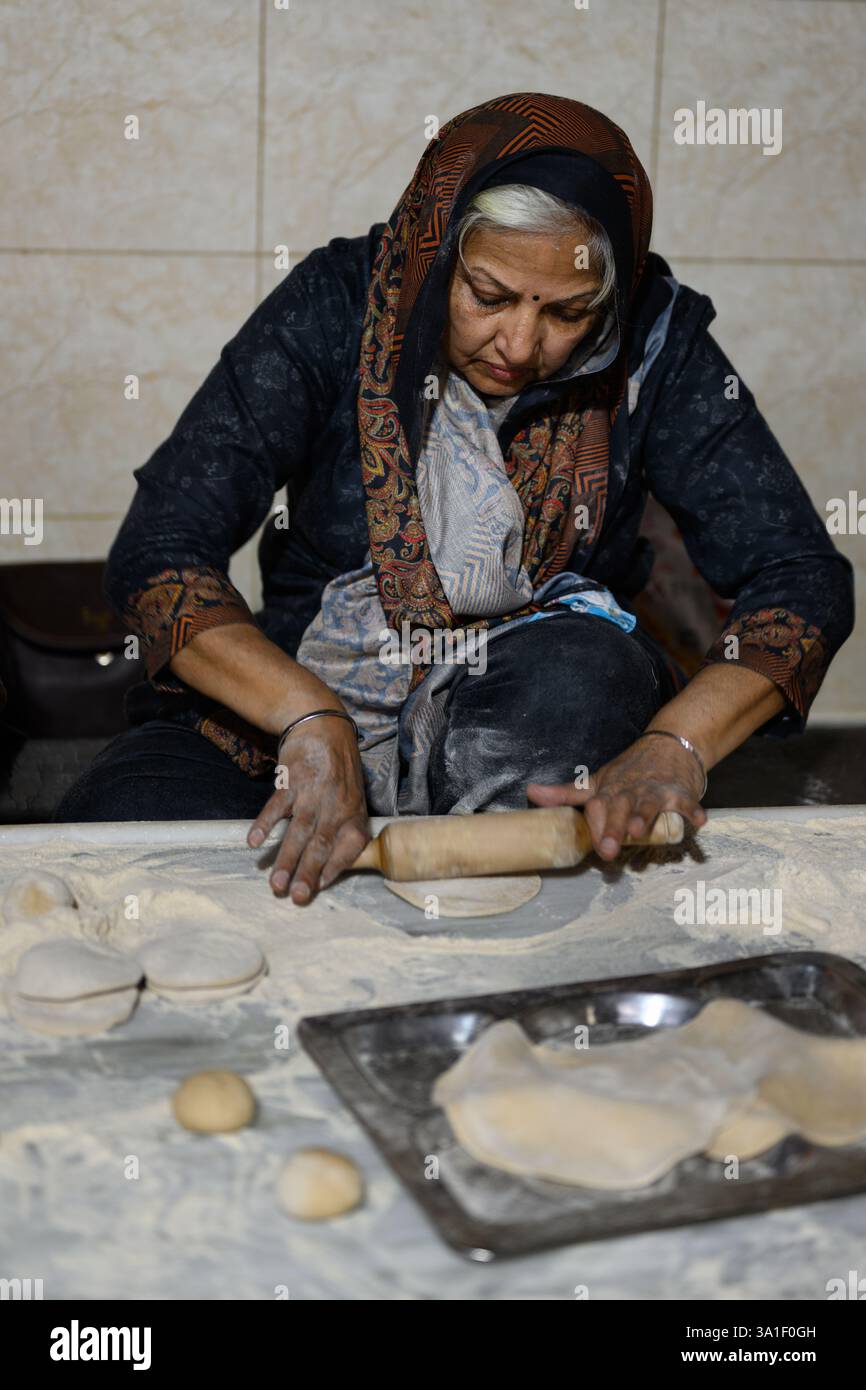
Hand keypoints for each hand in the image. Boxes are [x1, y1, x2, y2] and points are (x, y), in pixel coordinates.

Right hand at [247, 716, 368, 903]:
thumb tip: (331, 867)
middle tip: (295, 897)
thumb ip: (345, 828)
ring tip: (275, 884)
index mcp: (354, 812)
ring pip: (299, 831)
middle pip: (321, 844)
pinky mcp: (292, 780)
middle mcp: (336, 805)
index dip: (337, 867)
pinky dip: (265, 824)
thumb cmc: (339, 769)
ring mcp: (313, 792)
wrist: (324, 727)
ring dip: (286, 859)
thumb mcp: (353, 797)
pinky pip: (277, 806)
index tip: (320, 887)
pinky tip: (254, 843)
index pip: (351, 845)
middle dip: (308, 873)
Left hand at [527, 734, 706, 860]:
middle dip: (612, 828)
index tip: (593, 846)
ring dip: (644, 817)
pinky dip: (693, 811)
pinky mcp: (680, 791)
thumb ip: (566, 792)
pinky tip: (698, 822)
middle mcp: (630, 791)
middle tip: (607, 850)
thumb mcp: (596, 781)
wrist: (669, 744)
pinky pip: (687, 802)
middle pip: (618, 809)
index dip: (593, 826)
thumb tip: (531, 792)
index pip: (595, 808)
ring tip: (638, 830)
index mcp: (608, 791)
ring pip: (648, 805)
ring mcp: (655, 791)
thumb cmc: (629, 771)